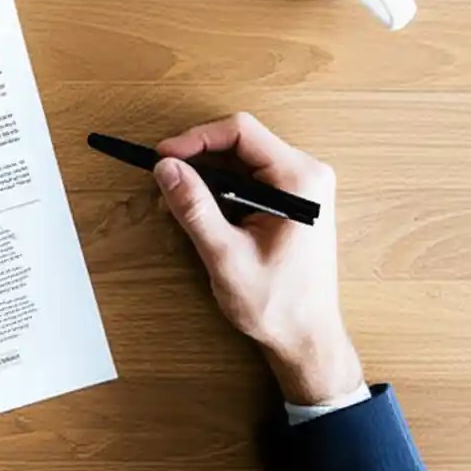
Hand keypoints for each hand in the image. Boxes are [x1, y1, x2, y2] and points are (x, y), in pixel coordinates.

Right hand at [152, 113, 363, 405]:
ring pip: (240, 159)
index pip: (241, 132)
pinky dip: (218, 189)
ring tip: (179, 203)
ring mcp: (300, 188)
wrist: (307, 338)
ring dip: (205, 175)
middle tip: (165, 180)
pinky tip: (202, 214)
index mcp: (300, 181)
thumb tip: (166, 169)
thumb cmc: (278, 305)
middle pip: (239, 141)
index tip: (163, 157)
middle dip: (197, 157)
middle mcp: (306, 176)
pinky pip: (247, 177)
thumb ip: (195, 209)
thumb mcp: (226, 257)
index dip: (195, 138)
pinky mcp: (289, 201)